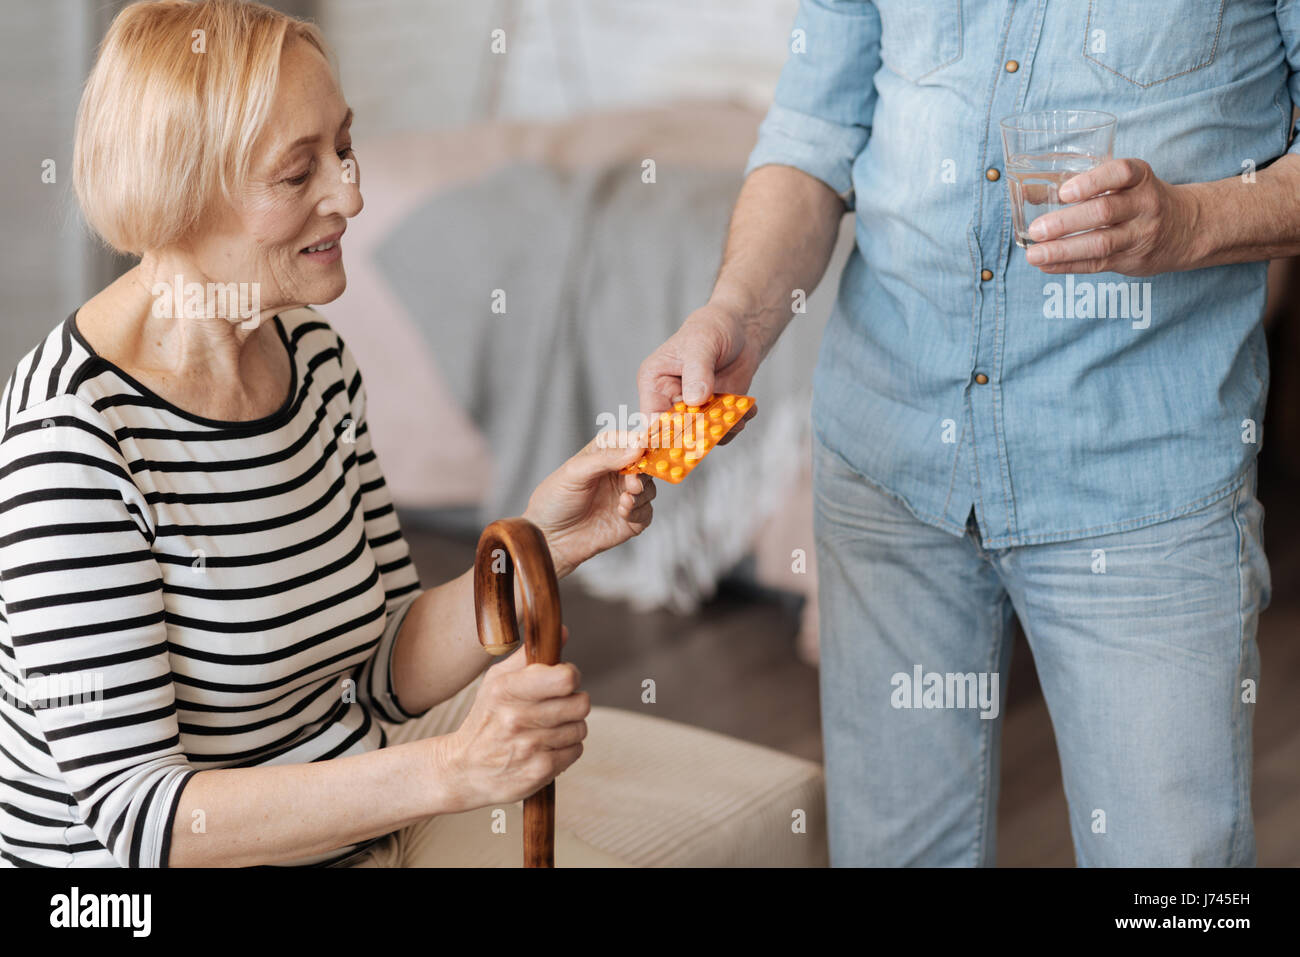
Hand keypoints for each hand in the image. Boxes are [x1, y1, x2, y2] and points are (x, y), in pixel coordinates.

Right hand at [436, 626, 588, 810]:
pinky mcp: (538, 772)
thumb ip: (528, 655)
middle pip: (580, 704)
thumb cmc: (486, 719)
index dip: (570, 676)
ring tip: (546, 729)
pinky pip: (576, 751)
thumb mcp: (496, 681)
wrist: (464, 770)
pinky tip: (545, 747)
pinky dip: (566, 749)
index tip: (562, 680)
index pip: (565, 678)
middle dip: (574, 703)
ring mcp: (528, 748)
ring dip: (569, 727)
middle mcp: (516, 719)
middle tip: (557, 706)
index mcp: (506, 690)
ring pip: (580, 728)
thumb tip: (562, 632)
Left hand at [522, 430, 655, 578]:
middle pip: (645, 465)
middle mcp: (617, 474)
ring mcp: (624, 496)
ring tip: (625, 499)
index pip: (630, 441)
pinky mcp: (630, 520)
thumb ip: (606, 459)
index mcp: (603, 455)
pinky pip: (647, 512)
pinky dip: (639, 511)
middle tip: (633, 481)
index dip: (641, 443)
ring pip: (649, 488)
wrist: (548, 539)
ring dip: (641, 492)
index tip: (646, 447)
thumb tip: (637, 448)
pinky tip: (622, 512)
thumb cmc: (554, 500)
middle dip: (644, 471)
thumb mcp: (575, 472)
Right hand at [636, 302, 759, 440]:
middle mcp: (670, 400)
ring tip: (740, 413)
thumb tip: (695, 401)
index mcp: (655, 383)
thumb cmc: (711, 328)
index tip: (687, 437)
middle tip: (720, 427)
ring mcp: (694, 408)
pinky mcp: (714, 412)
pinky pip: (722, 430)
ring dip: (723, 429)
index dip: (666, 433)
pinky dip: (737, 423)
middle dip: (700, 433)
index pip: (653, 418)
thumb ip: (696, 372)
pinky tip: (747, 408)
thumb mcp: (701, 344)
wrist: (739, 330)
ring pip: (703, 435)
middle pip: (678, 432)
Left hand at [1023, 158, 1201, 275]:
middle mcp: (1144, 204)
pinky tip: (1045, 266)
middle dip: (1066, 222)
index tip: (1064, 192)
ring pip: (1100, 244)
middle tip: (1036, 230)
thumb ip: (1079, 185)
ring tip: (1034, 254)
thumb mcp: (1121, 183)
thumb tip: (1026, 193)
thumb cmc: (1137, 199)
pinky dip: (1068, 266)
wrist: (1186, 227)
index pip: (1120, 173)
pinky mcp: (1133, 260)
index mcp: (1140, 177)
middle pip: (1104, 212)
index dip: (1091, 182)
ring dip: (1062, 251)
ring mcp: (1140, 234)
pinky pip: (1097, 264)